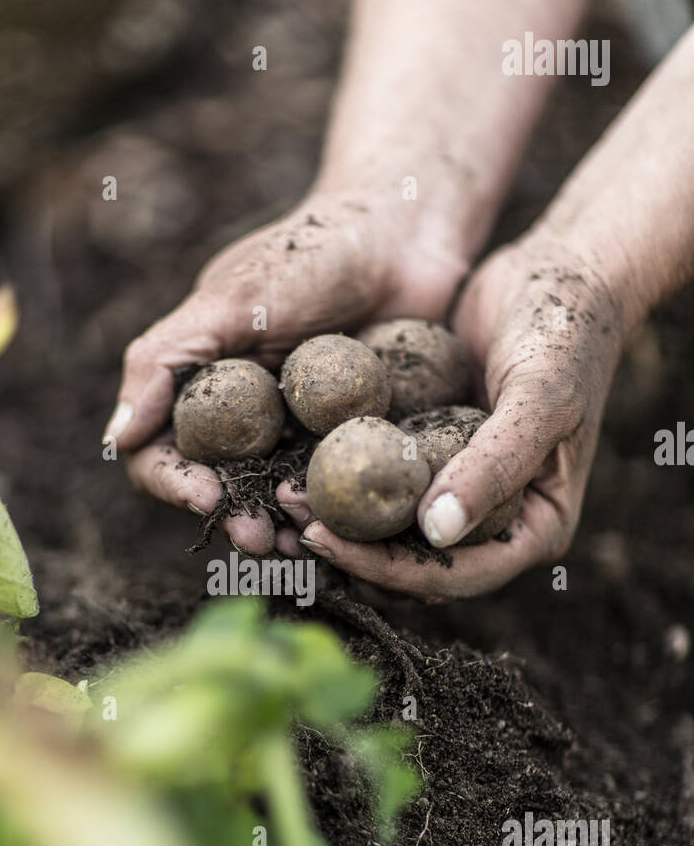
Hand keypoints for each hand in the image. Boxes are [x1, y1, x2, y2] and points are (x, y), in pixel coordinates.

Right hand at [104, 190, 467, 552]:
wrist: (412, 224)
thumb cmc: (317, 249)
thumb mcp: (234, 298)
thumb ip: (167, 361)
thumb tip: (116, 438)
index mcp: (204, 383)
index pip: (162, 452)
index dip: (174, 483)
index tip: (207, 497)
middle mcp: (248, 414)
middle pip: (222, 487)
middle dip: (234, 519)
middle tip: (261, 540)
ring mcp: (304, 429)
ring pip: (280, 498)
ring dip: (286, 527)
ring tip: (307, 543)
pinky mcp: (359, 437)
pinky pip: (340, 488)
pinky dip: (340, 513)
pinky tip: (352, 528)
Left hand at [282, 235, 627, 599]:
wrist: (560, 269)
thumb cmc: (564, 333)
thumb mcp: (538, 399)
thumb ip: (494, 467)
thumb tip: (436, 533)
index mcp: (533, 529)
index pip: (455, 576)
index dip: (387, 570)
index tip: (323, 540)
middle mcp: (494, 521)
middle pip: (415, 566)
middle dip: (351, 551)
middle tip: (286, 518)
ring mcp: (458, 489)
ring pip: (391, 530)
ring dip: (338, 521)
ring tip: (279, 495)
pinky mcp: (428, 454)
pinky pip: (381, 480)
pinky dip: (343, 477)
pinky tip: (293, 460)